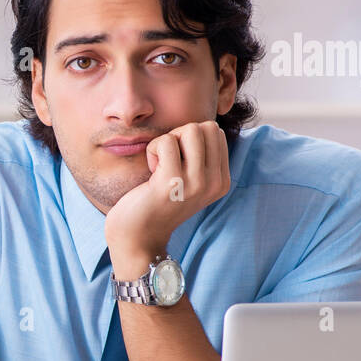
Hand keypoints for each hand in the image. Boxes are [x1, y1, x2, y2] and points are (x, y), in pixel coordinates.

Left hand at [104, 120, 231, 263]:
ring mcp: (196, 183)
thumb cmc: (158, 201)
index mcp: (222, 181)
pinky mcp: (172, 182)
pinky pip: (165, 142)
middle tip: (168, 158)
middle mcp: (214, 183)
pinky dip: (152, 149)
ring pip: (190, 129)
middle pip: (206, 127)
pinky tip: (150, 172)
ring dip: (168, 141)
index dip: (190, 138)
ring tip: (160, 164)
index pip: (215, 133)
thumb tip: (206, 125)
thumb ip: (202, 157)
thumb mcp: (190, 181)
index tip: (178, 160)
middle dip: (181, 134)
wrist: (138, 235)